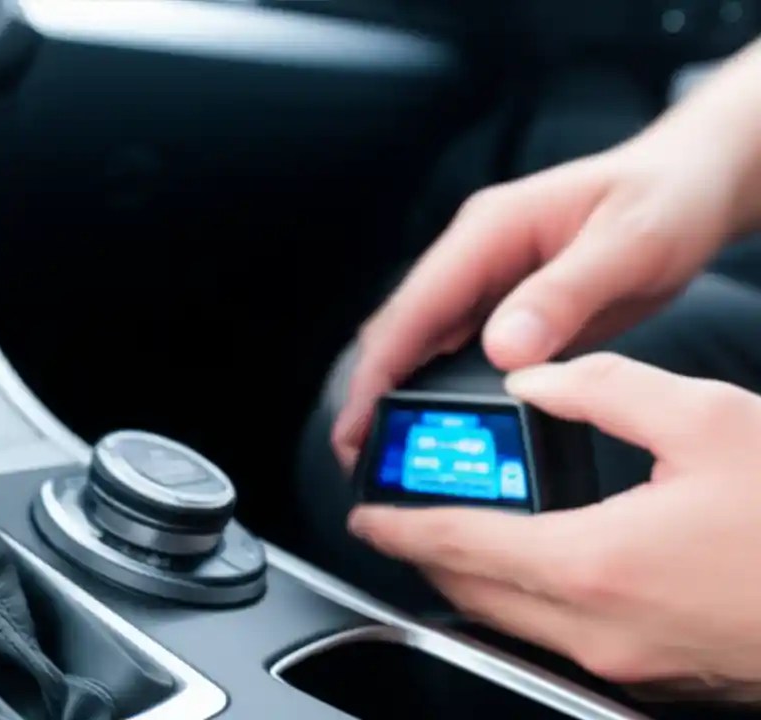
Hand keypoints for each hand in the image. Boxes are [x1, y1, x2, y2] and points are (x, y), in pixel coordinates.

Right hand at [331, 39, 760, 468]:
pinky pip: (462, 355)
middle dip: (373, 390)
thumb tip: (503, 349)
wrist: (695, 184)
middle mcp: (476, 257)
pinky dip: (443, 391)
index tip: (357, 420)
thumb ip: (563, 295)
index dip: (377, 367)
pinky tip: (444, 426)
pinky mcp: (510, 310)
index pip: (414, 305)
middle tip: (360, 453)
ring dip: (401, 394)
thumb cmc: (666, 195)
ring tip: (390, 451)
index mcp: (489, 230)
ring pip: (425, 345)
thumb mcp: (627, 245)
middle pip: (404, 329)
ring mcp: (489, 284)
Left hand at [348, 353, 760, 703]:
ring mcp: (626, 664)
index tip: (365, 514)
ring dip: (474, 578)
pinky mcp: (657, 678)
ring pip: (511, 621)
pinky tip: (544, 564)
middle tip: (407, 516)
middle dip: (426, 554)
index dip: (399, 526)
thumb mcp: (707, 420)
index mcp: (592, 563)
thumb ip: (604, 388)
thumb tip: (537, 377)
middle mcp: (596, 628)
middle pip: (470, 592)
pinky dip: (529, 600)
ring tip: (463, 533)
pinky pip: (561, 639)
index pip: (455, 546)